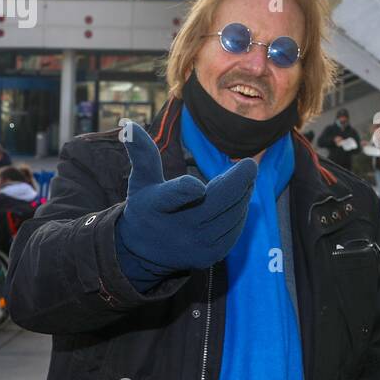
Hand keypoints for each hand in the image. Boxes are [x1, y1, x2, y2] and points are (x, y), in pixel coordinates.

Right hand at [114, 120, 255, 290]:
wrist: (145, 253)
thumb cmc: (148, 207)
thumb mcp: (141, 180)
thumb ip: (142, 153)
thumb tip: (129, 125)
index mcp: (157, 206)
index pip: (172, 197)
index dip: (185, 191)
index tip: (198, 185)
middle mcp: (178, 229)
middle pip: (216, 204)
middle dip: (238, 182)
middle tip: (250, 165)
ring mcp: (197, 245)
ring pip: (231, 215)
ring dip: (243, 194)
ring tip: (246, 177)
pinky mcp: (212, 255)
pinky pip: (235, 228)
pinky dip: (241, 210)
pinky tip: (242, 196)